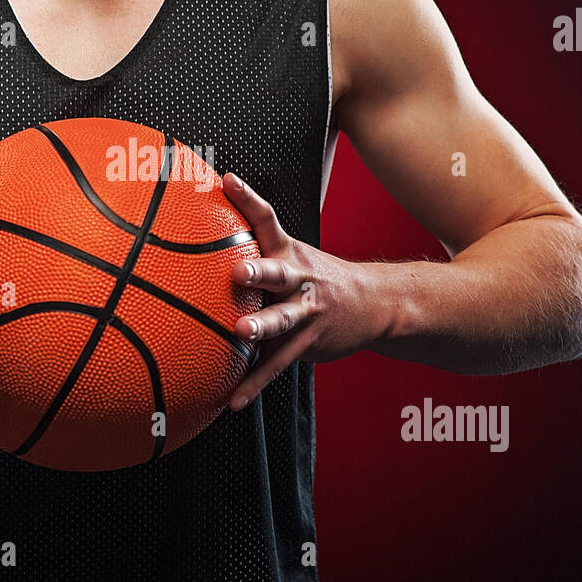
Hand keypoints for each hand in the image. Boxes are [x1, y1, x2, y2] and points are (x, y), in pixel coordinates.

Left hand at [223, 171, 387, 410]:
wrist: (376, 304)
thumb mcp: (295, 255)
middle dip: (256, 272)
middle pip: (276, 272)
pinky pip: (278, 365)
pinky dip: (255, 383)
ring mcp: (305, 312)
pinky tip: (234, 400)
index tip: (226, 181)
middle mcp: (298, 278)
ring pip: (281, 320)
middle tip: (237, 272)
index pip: (266, 219)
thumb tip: (205, 238)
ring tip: (242, 331)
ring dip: (261, 325)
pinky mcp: (308, 343)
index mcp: (289, 253)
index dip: (247, 198)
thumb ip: (257, 249)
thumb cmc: (318, 279)